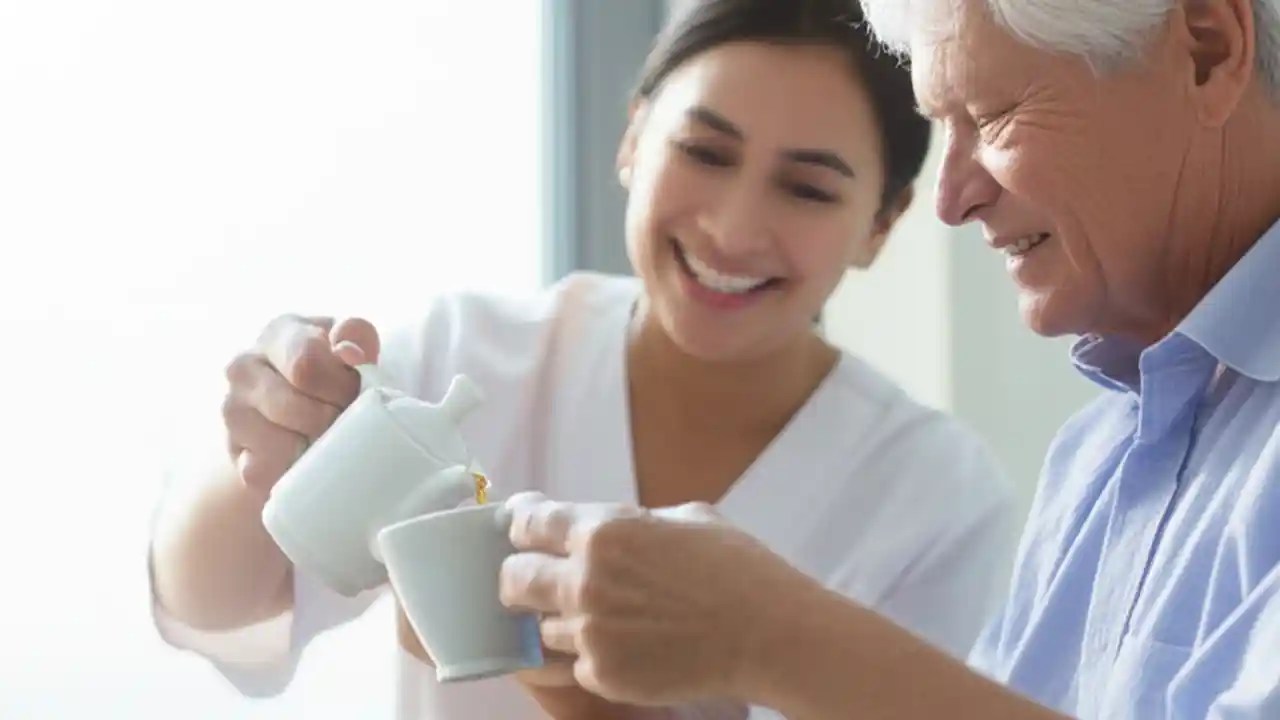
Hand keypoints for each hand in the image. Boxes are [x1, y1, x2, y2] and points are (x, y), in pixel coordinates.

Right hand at [222, 314, 379, 492]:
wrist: (298, 413)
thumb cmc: (332, 372)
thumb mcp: (350, 343)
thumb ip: (356, 335)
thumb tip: (350, 352)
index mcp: (278, 333)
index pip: (305, 362)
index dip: (340, 385)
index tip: (356, 393)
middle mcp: (244, 368)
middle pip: (295, 406)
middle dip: (333, 418)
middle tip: (346, 420)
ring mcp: (233, 411)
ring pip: (283, 443)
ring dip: (317, 447)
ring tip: (328, 437)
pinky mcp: (235, 452)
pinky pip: (268, 471)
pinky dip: (295, 471)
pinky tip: (307, 458)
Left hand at [498, 493, 802, 708]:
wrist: (769, 635)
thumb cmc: (738, 570)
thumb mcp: (687, 519)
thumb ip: (635, 522)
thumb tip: (609, 528)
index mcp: (604, 531)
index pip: (529, 523)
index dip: (523, 527)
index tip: (524, 532)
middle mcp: (585, 580)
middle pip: (513, 579)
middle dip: (521, 579)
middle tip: (537, 582)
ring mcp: (590, 632)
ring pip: (537, 630)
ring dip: (557, 623)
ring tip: (594, 620)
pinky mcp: (602, 675)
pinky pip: (571, 666)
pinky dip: (587, 659)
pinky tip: (620, 647)